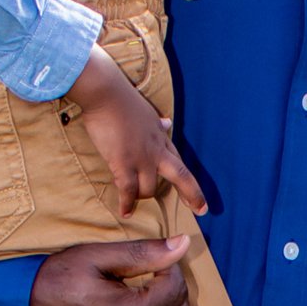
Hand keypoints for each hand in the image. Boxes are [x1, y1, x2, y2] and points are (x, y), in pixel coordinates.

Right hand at [67, 43, 207, 221]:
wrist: (106, 93)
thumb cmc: (122, 99)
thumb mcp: (146, 112)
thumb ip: (156, 124)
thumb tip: (167, 123)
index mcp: (161, 138)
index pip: (179, 163)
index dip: (190, 182)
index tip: (200, 199)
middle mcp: (156, 150)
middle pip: (180, 176)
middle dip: (191, 194)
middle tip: (199, 210)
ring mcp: (142, 158)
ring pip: (149, 188)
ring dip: (141, 197)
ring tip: (133, 201)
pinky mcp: (123, 162)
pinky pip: (128, 190)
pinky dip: (126, 203)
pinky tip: (125, 212)